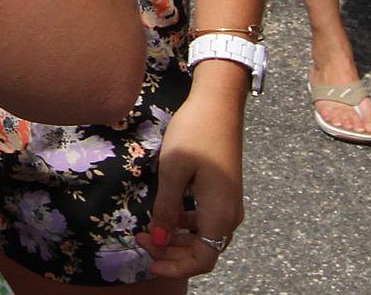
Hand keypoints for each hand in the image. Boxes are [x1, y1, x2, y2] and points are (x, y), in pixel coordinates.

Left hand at [143, 85, 246, 279]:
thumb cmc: (194, 133)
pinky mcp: (224, 193)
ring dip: (178, 240)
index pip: (202, 260)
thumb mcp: (172, 171)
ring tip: (149, 229)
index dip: (175, 267)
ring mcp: (229, 203)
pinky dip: (186, 225)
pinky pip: (206, 221)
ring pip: (205, 237)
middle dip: (171, 253)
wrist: (218, 104)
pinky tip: (166, 213)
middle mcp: (229, 215)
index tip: (149, 259)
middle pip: (204, 251)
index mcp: (219, 214)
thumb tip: (158, 239)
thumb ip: (166, 208)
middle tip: (141, 239)